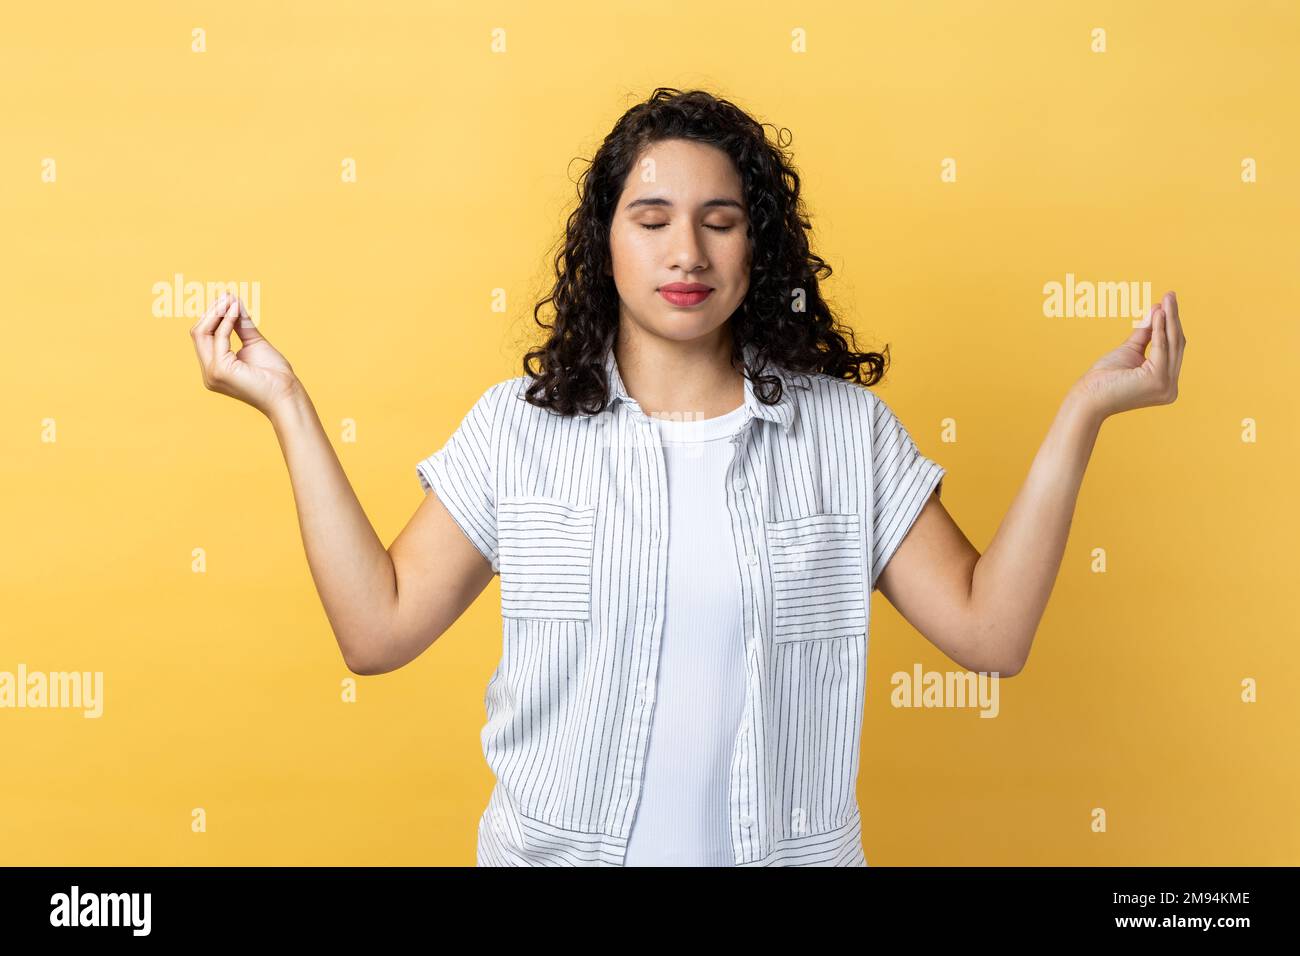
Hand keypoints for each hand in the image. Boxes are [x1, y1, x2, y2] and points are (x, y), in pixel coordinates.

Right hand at [190, 292, 300, 415]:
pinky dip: (226, 321)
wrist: (287, 394)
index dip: (213, 316)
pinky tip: (236, 311)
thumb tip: (232, 300)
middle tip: (227, 295)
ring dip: (217, 313)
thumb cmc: (274, 374)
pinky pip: (219, 338)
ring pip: (202, 334)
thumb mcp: (254, 343)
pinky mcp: (220, 370)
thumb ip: (241, 325)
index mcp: (215, 368)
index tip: (227, 298)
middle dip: (212, 312)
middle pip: (198, 334)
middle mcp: (209, 372)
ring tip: (230, 300)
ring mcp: (212, 373)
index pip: (204, 337)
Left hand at [1071, 290, 1186, 419]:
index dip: (1171, 325)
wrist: (1087, 397)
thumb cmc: (1104, 378)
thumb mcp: (1130, 350)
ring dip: (1169, 319)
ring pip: (1171, 344)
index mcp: (1166, 383)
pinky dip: (1159, 328)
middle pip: (1176, 345)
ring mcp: (1166, 386)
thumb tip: (1159, 309)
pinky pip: (1161, 347)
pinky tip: (1159, 313)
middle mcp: (1170, 388)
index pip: (1172, 350)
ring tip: (1167, 298)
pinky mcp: (1158, 380)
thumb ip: (1147, 333)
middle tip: (1170, 294)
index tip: (1167, 302)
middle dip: (1173, 318)